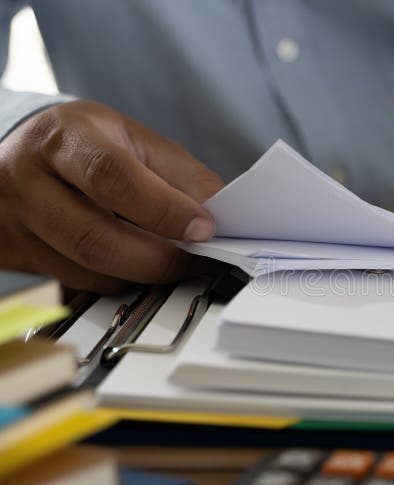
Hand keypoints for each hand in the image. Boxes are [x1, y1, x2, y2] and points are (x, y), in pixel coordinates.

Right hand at [0, 100, 223, 292]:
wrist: (19, 153)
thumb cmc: (85, 145)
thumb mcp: (133, 138)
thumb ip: (180, 173)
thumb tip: (221, 213)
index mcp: (64, 139)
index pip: (113, 178)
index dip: (165, 210)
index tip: (204, 229)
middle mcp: (26, 182)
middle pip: (96, 240)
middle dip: (159, 260)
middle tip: (197, 260)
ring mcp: (12, 225)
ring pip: (87, 272)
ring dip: (141, 275)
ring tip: (169, 261)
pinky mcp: (12, 257)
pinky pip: (75, 285)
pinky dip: (115, 281)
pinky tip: (130, 265)